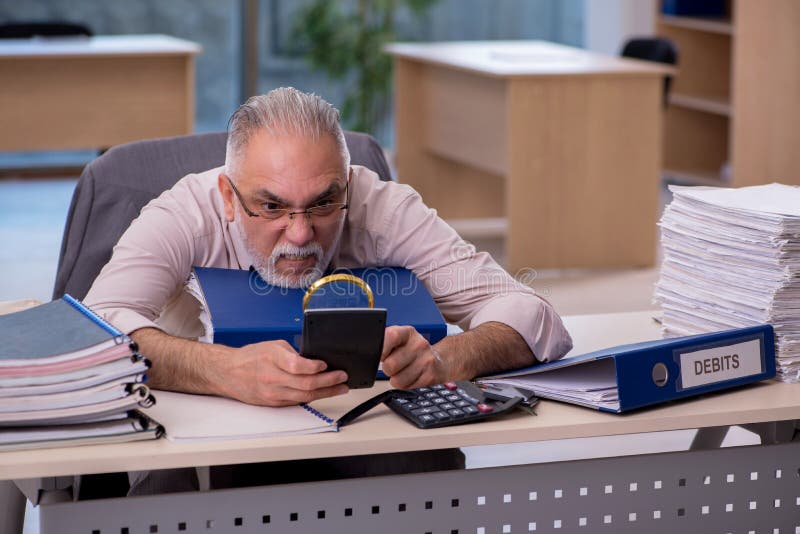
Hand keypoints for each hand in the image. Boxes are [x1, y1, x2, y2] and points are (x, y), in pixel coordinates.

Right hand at [224, 340, 348, 405]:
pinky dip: (313, 396)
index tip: (327, 365)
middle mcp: (272, 377)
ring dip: (327, 392)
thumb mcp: (273, 346)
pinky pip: (298, 401)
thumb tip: (316, 360)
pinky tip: (324, 392)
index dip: (315, 367)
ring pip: (305, 395)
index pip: (297, 365)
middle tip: (343, 377)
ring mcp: (273, 393)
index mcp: (272, 358)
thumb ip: (293, 353)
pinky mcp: (274, 402)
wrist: (229, 373)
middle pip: (305, 384)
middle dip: (329, 381)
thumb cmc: (252, 357)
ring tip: (341, 387)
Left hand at [381, 326, 445, 388]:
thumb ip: (385, 342)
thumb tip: (369, 351)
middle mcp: (419, 344)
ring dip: (396, 379)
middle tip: (392, 366)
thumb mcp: (399, 340)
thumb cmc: (412, 351)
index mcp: (408, 333)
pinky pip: (407, 387)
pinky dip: (405, 385)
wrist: (440, 360)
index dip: (382, 349)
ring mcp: (426, 360)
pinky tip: (411, 377)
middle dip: (387, 369)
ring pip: (398, 380)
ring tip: (402, 372)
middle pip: (391, 364)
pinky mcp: (430, 376)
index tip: (381, 355)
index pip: (391, 336)